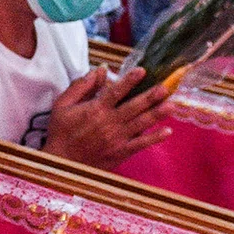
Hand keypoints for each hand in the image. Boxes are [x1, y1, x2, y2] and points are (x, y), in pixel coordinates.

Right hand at [44, 67, 172, 168]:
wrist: (61, 163)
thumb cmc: (61, 132)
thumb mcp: (62, 104)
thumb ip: (82, 86)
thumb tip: (100, 70)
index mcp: (95, 109)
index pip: (116, 91)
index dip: (130, 80)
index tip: (143, 71)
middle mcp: (109, 123)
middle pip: (134, 107)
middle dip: (151, 96)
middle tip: (165, 87)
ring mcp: (116, 139)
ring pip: (141, 124)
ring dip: (157, 114)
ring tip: (172, 105)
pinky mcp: (120, 152)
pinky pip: (140, 144)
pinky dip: (154, 138)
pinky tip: (167, 131)